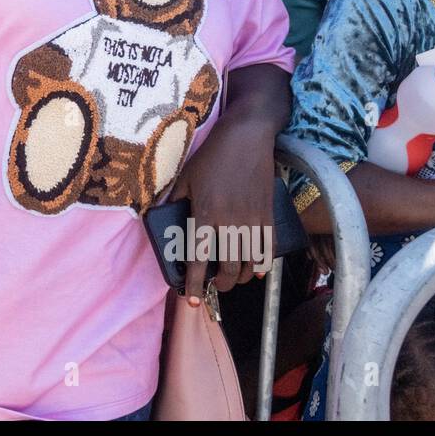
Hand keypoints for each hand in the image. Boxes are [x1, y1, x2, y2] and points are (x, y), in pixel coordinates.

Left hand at [169, 115, 274, 301]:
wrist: (246, 137)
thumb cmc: (211, 156)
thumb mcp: (185, 178)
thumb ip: (175, 202)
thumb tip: (165, 219)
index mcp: (205, 214)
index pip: (198, 259)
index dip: (193, 283)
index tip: (190, 298)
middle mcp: (229, 222)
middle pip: (227, 269)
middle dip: (219, 285)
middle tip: (213, 286)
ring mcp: (252, 219)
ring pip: (248, 264)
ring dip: (239, 278)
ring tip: (231, 278)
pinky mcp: (268, 215)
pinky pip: (268, 249)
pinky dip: (262, 265)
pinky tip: (256, 270)